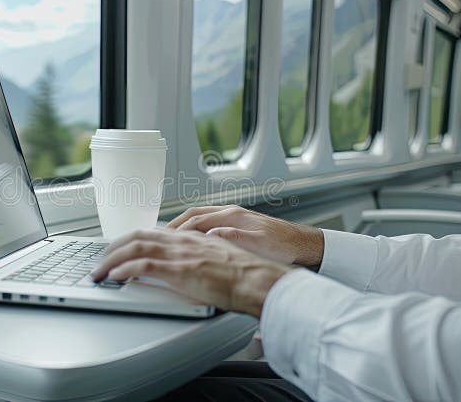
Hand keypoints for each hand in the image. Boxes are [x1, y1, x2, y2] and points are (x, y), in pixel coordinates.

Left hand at [91, 228, 288, 317]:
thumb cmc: (246, 274)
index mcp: (192, 237)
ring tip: (100, 271)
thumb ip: (201, 257)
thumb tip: (187, 265)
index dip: (133, 239)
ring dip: (112, 259)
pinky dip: (124, 269)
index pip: (154, 232)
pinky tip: (114, 276)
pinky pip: (143, 265)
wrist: (259, 280)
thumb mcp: (219, 258)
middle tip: (102, 259)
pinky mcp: (179, 269)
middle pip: (139, 236)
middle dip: (115, 247)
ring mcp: (180, 253)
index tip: (120, 248)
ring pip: (135, 247)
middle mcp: (183, 240)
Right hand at [167, 205, 323, 268]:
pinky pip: (208, 224)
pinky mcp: (238, 225)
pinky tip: (190, 241)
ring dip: (183, 227)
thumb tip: (213, 235)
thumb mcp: (259, 244)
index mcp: (234, 216)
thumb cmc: (284, 246)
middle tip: (157, 237)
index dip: (177, 229)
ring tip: (168, 239)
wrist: (303, 245)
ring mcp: (234, 218)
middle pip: (194, 215)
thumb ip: (235, 238)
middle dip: (174, 225)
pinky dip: (194, 231)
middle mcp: (231, 213)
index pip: (197, 219)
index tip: (163, 239)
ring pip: (200, 218)